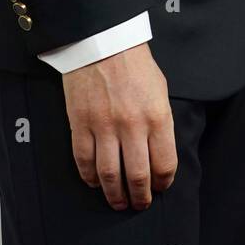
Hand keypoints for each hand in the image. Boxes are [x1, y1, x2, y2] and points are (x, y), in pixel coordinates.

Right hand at [62, 43, 176, 209]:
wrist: (103, 41)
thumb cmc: (135, 63)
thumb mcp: (160, 90)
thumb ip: (160, 122)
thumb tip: (158, 153)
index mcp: (157, 116)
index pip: (164, 164)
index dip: (163, 183)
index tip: (160, 188)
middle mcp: (132, 125)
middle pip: (138, 177)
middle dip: (140, 197)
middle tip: (139, 204)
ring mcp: (104, 126)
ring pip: (109, 176)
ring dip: (115, 196)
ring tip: (118, 202)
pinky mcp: (80, 124)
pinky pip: (84, 162)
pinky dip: (89, 179)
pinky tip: (95, 183)